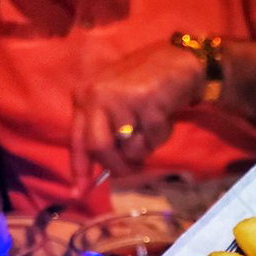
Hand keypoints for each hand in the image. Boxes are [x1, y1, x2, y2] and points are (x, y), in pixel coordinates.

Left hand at [71, 42, 203, 189]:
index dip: (79, 170)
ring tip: (152, 127)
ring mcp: (120, 98)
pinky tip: (164, 116)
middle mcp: (96, 96)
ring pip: (130, 148)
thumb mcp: (117, 107)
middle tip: (133, 168)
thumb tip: (106, 171)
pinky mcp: (146, 102)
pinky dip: (162, 136)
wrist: (177, 62)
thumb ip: (107, 133)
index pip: (78, 141)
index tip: (78, 193)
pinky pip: (153, 138)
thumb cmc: (146, 87)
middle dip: (118, 165)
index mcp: (85, 97)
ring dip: (146, 147)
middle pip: (99, 148)